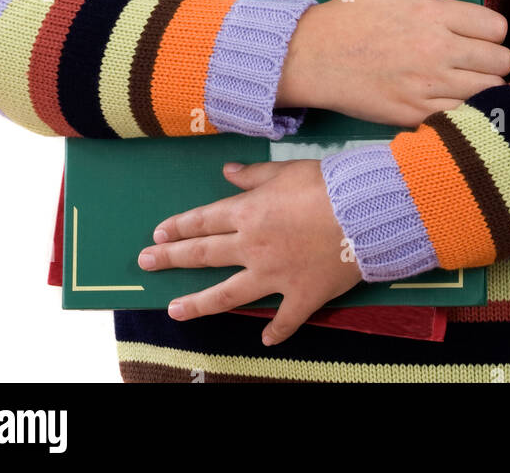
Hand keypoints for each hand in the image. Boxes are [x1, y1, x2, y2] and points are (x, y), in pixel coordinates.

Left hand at [137, 159, 363, 345]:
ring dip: (198, 303)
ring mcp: (274, 275)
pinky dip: (275, 331)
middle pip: (204, 254)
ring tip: (174, 310)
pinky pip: (284, 319)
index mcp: (249, 212)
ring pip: (227, 294)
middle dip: (171, 258)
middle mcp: (253, 246)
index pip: (204, 220)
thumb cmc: (326, 184)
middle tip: (145, 263)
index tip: (157, 234)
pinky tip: (264, 340)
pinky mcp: (300, 295)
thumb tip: (226, 171)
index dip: (178, 227)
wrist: (364, 212)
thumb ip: (253, 175)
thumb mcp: (286, 170)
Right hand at [278, 0, 509, 126]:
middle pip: (501, 60)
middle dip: (494, 57)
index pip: (497, 26)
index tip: (480, 33)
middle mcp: (436, 50)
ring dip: (485, 84)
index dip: (493, 29)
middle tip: (477, 57)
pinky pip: (464, 116)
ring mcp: (428, 85)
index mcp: (433, 13)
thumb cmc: (349, 16)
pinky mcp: (417, 113)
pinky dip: (467, 109)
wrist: (311, 58)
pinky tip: (454, 99)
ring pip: (489, 90)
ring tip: (469, 79)